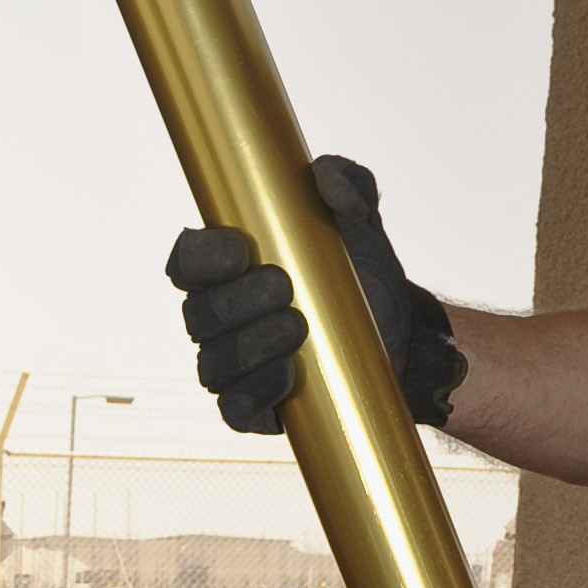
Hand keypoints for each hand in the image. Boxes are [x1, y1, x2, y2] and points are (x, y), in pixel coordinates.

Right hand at [165, 154, 463, 437]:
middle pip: (199, 314)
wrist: (400, 335)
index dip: (201, 258)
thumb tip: (325, 177)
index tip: (239, 251)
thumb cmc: (364, 276)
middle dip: (237, 302)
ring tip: (296, 327)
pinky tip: (288, 374)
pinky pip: (235, 410)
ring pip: (214, 364)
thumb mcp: (364, 224)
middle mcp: (219, 320)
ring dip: (251, 346)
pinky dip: (257, 392)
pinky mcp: (254, 408)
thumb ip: (350, 187)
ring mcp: (233, 368)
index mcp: (228, 270)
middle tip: (284, 288)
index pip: (187, 262)